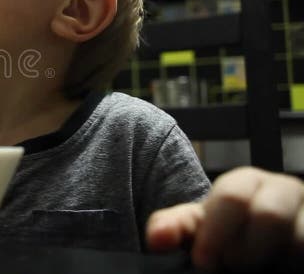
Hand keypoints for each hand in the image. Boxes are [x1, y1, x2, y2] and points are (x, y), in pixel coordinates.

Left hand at [147, 166, 303, 271]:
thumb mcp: (195, 227)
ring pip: (299, 239)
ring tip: (257, 269)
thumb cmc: (222, 230)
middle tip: (233, 266)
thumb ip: (172, 227)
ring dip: (273, 262)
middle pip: (270, 215)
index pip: (233, 198)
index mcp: (246, 181)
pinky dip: (292, 267)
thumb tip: (157, 239)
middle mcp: (283, 191)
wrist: (253, 240)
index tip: (203, 261)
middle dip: (246, 250)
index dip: (216, 233)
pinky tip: (277, 270)